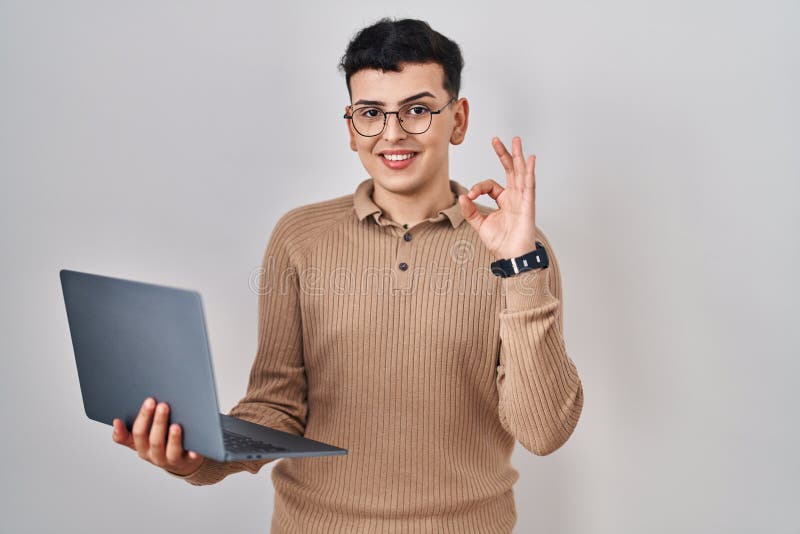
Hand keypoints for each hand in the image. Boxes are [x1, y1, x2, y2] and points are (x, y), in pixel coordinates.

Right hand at [112, 397, 204, 476]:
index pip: (137, 434)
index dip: (141, 420)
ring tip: (176, 426)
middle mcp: (154, 455)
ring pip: (170, 451)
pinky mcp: (187, 462)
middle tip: (163, 405)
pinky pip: (190, 459)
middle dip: (158, 422)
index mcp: (142, 447)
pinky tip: (195, 448)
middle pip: (154, 440)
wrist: (181, 462)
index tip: (146, 403)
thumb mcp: (143, 438)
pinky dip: (192, 453)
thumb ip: (129, 431)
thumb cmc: (161, 443)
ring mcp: (171, 460)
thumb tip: (116, 421)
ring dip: (173, 438)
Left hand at [458, 136, 536, 259]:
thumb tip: (462, 197)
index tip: (469, 196)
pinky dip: (529, 171)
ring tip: (516, 141)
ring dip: (517, 157)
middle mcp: (514, 196)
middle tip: (497, 139)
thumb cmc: (500, 242)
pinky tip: (529, 159)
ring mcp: (522, 199)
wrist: (511, 256)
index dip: (478, 187)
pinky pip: (529, 185)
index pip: (490, 185)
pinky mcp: (528, 205)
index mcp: (504, 200)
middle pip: (510, 170)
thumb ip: (470, 210)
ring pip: (520, 173)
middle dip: (504, 154)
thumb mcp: (479, 224)